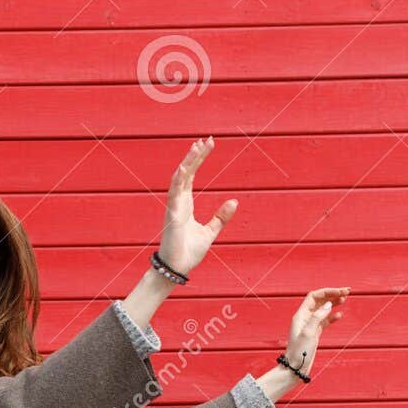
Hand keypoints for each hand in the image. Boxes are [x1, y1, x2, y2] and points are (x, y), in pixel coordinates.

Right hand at [158, 136, 236, 277]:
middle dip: (195, 155)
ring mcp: (174, 207)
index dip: (199, 159)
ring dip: (188, 162)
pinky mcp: (172, 215)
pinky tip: (186, 166)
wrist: (178, 269)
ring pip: (180, 178)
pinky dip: (179, 179)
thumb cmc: (189, 252)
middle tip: (206, 139)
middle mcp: (178, 202)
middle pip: (186, 172)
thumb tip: (234, 201)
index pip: (191, 176)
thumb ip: (220, 217)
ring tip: (197, 146)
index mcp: (186, 204)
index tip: (208, 145)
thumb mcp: (210, 232)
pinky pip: (174, 193)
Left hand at [283, 287, 350, 376]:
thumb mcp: (308, 333)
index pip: (314, 296)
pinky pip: (325, 321)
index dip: (327, 292)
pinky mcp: (315, 333)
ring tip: (344, 299)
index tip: (340, 292)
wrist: (294, 369)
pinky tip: (340, 315)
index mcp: (301, 315)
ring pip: (323, 310)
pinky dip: (332, 317)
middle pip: (320, 301)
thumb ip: (318, 317)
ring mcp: (310, 325)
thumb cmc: (299, 352)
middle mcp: (305, 318)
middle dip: (332, 295)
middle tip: (347, 291)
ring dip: (334, 303)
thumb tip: (328, 304)